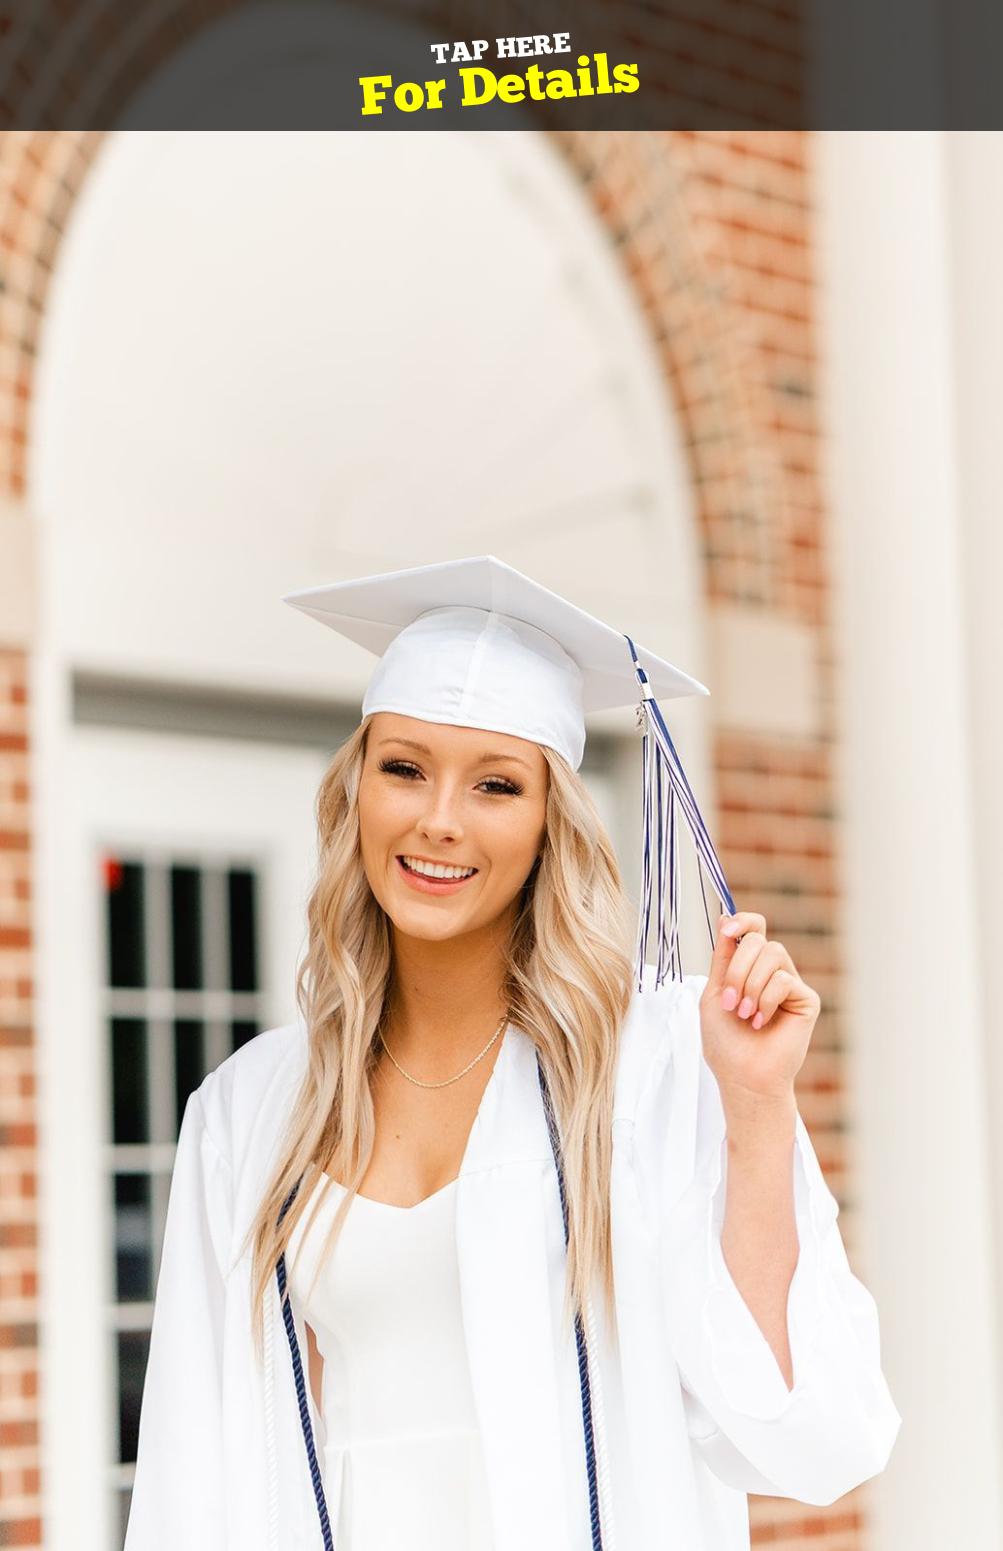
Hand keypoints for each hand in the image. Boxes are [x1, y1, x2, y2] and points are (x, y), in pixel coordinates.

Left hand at [699, 910, 819, 1104]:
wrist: (743, 1076)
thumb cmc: (726, 1042)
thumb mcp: (714, 992)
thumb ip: (723, 958)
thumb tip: (725, 917)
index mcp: (749, 968)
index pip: (754, 929)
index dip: (742, 921)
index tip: (727, 929)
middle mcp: (771, 973)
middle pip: (758, 940)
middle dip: (737, 968)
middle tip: (729, 1001)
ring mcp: (790, 985)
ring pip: (773, 954)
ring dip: (750, 984)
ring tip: (744, 1013)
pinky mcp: (806, 1000)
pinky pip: (785, 979)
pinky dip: (766, 1000)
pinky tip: (761, 1022)